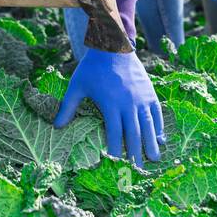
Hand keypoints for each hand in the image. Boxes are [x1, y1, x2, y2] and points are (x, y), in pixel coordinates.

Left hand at [54, 48, 163, 166]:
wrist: (113, 45)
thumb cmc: (92, 67)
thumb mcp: (76, 86)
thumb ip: (67, 107)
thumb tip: (56, 127)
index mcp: (110, 104)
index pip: (115, 133)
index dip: (116, 151)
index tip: (116, 165)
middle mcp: (128, 103)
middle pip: (134, 133)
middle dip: (135, 153)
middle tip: (137, 171)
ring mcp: (141, 98)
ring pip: (148, 125)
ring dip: (151, 143)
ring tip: (154, 159)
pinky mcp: (149, 92)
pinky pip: (156, 112)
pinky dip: (159, 126)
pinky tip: (160, 138)